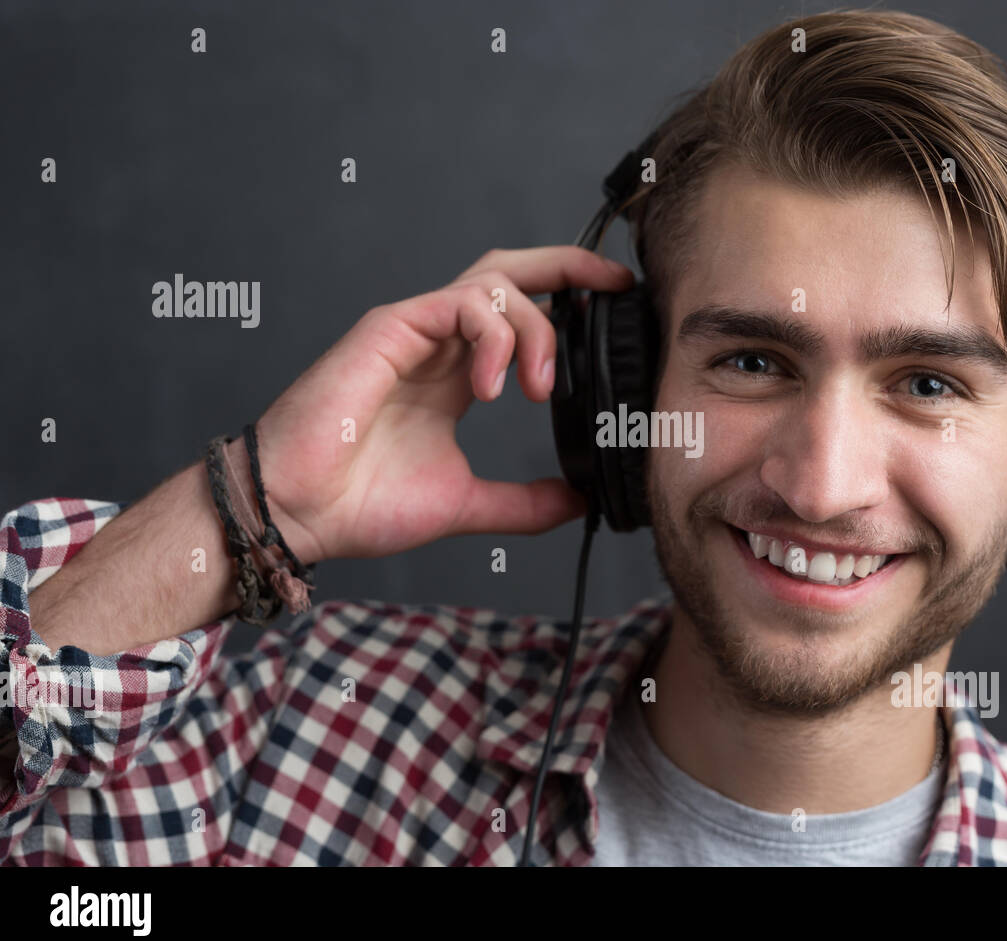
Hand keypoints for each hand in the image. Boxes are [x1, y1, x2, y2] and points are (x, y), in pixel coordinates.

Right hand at [252, 246, 634, 563]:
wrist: (298, 515)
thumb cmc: (361, 505)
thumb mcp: (466, 503)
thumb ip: (524, 501)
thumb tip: (579, 502)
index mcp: (459, 374)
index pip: (522, 315)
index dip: (571, 302)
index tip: (617, 312)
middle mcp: (440, 344)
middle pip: (512, 272)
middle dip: (569, 267)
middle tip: (616, 286)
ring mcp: (415, 332)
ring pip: (496, 284)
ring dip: (535, 328)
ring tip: (539, 389)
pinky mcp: (391, 329)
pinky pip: (461, 302)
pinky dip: (495, 334)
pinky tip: (498, 386)